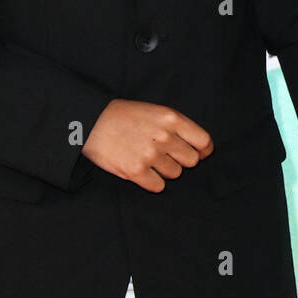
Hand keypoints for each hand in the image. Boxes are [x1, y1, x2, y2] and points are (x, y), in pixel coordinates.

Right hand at [82, 100, 212, 191]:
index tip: (200, 153)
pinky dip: (152, 182)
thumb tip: (201, 148)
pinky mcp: (135, 172)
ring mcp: (150, 155)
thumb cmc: (127, 116)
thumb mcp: (157, 111)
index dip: (204, 150)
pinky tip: (143, 171)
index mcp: (172, 119)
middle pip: (191, 160)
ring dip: (165, 170)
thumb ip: (178, 127)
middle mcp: (164, 137)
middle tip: (166, 155)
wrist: (92, 122)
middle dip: (181, 160)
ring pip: (174, 174)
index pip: (203, 141)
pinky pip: (158, 186)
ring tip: (149, 159)